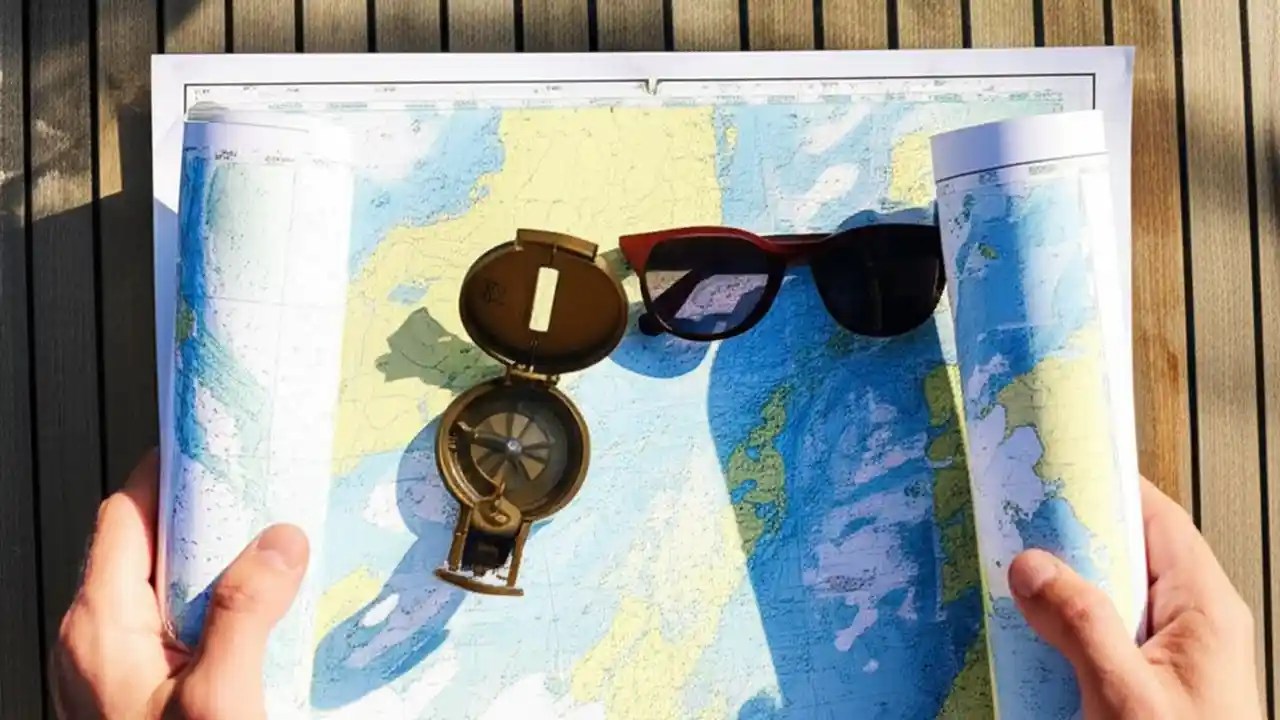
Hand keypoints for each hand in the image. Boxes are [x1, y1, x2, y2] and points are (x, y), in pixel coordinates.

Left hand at [52, 450, 310, 718]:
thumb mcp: (220, 698)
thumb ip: (246, 614)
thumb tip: (281, 542)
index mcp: (100, 628)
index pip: (125, 513)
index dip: (171, 475)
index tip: (218, 454)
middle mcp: (93, 644)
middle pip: (148, 548)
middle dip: (208, 524)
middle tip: (264, 509)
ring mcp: (111, 671)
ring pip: (163, 591)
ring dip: (216, 572)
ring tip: (271, 564)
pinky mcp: (136, 692)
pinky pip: (172, 630)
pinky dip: (213, 612)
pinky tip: (257, 624)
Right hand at [1009, 476, 1261, 718]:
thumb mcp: (1126, 697)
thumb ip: (1080, 624)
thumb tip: (1032, 564)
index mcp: (1205, 609)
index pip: (1156, 517)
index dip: (1106, 486)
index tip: (1049, 469)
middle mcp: (1193, 625)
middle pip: (1127, 553)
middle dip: (1069, 536)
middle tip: (1010, 519)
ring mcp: (1171, 656)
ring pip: (1110, 596)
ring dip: (1061, 584)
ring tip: (1008, 569)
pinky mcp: (1148, 685)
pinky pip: (1103, 636)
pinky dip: (1065, 626)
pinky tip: (1027, 630)